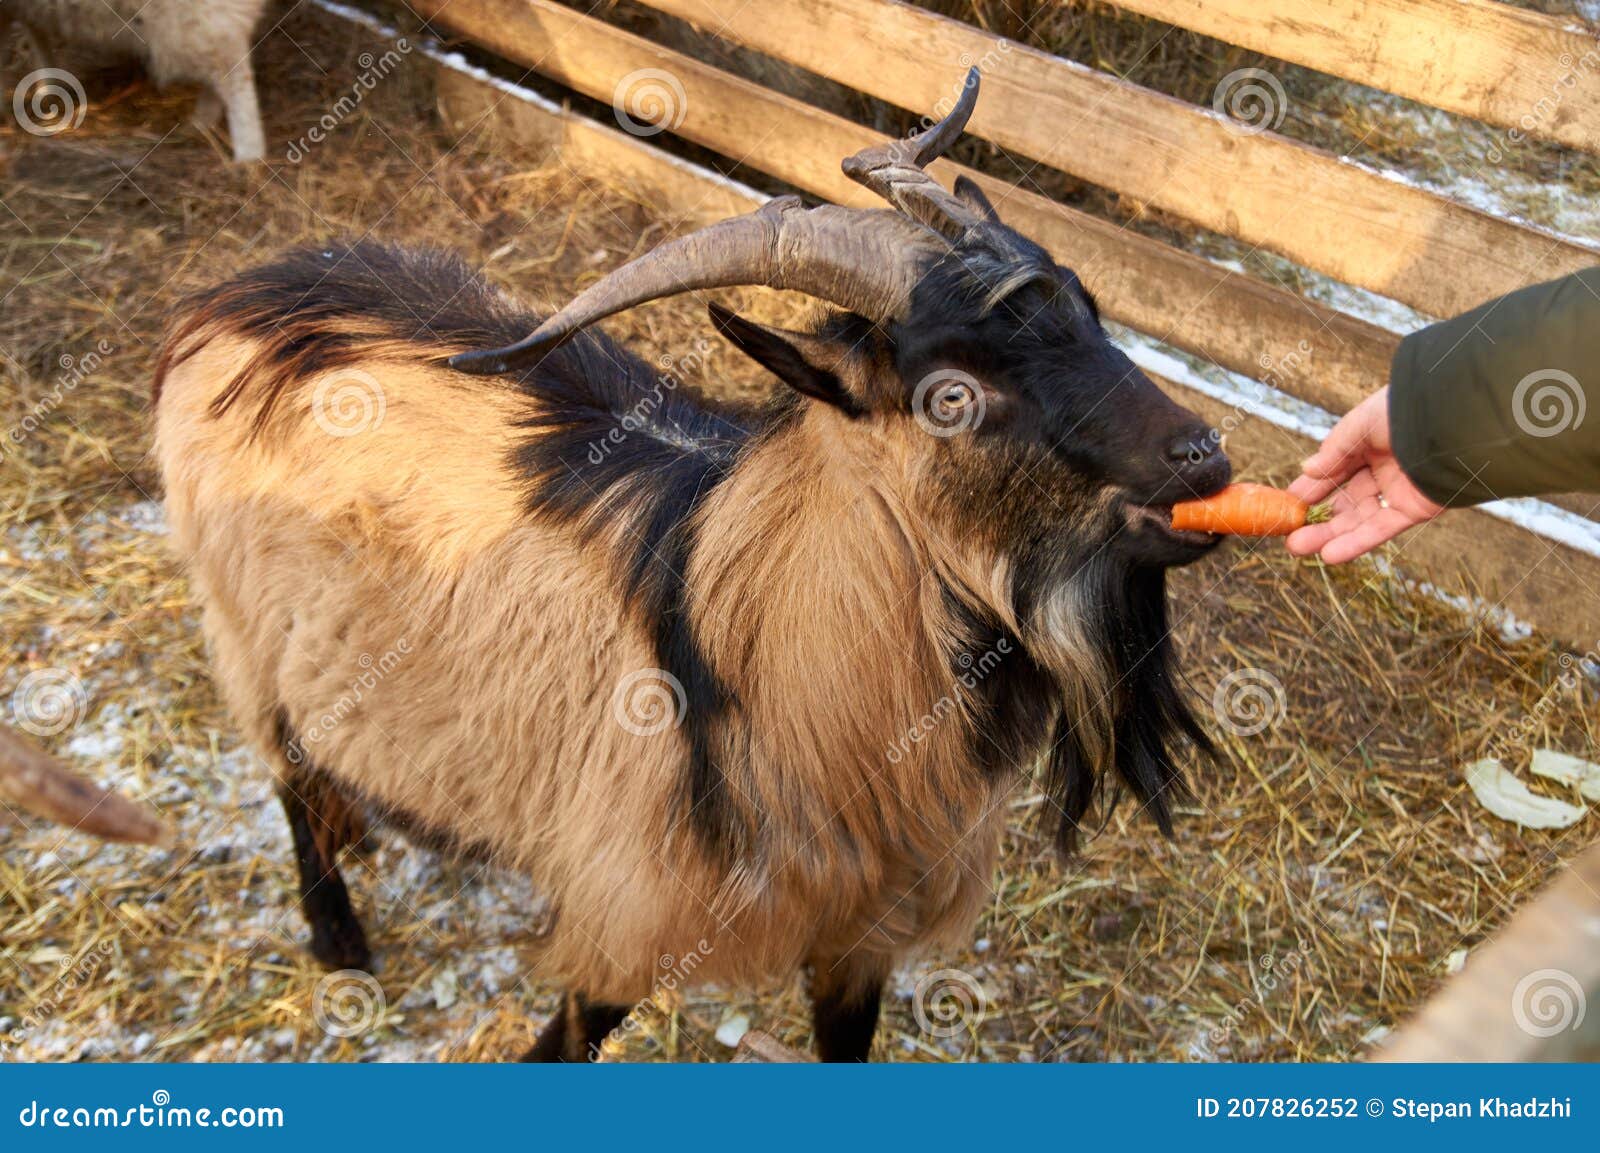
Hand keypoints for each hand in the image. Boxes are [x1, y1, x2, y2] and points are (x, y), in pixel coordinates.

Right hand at [1285, 388, 1444, 563]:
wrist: (1454, 420)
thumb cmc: (1406, 411)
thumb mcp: (1360, 424)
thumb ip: (1334, 451)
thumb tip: (1307, 471)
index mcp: (1369, 444)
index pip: (1334, 472)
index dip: (1310, 489)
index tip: (1286, 505)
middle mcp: (1383, 469)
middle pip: (1344, 500)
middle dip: (1315, 519)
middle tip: (1289, 535)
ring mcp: (1399, 491)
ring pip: (1358, 519)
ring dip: (1329, 536)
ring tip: (1298, 549)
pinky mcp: (1416, 510)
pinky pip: (1381, 530)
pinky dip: (1357, 543)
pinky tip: (1330, 555)